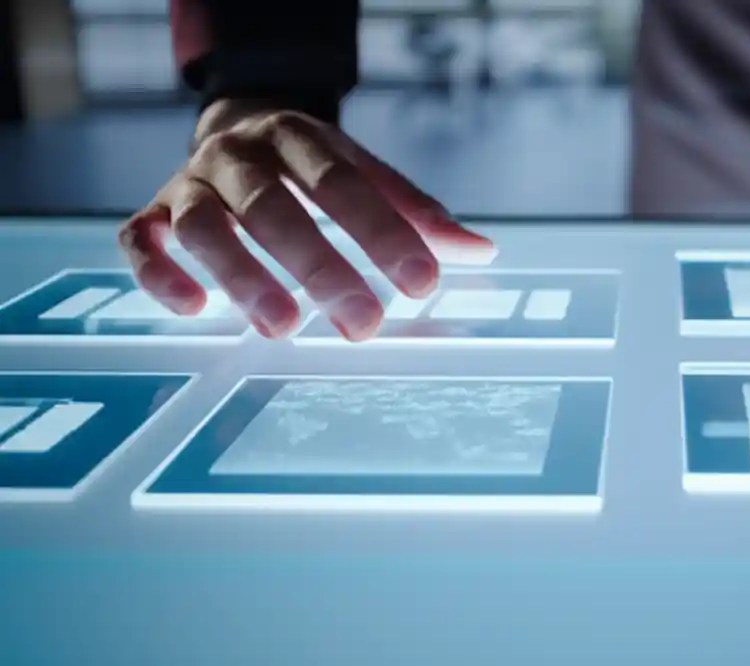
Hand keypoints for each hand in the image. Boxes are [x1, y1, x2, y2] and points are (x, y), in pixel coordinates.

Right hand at [119, 98, 495, 340]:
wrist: (235, 126)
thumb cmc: (311, 167)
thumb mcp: (363, 173)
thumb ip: (413, 212)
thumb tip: (480, 250)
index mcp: (298, 139)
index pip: (344, 184)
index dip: (384, 233)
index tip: (423, 282)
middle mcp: (239, 156)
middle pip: (275, 207)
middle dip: (321, 267)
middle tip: (363, 323)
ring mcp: (190, 185)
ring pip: (207, 227)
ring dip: (244, 277)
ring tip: (284, 327)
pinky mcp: (152, 215)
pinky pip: (140, 242)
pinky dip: (160, 273)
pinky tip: (194, 309)